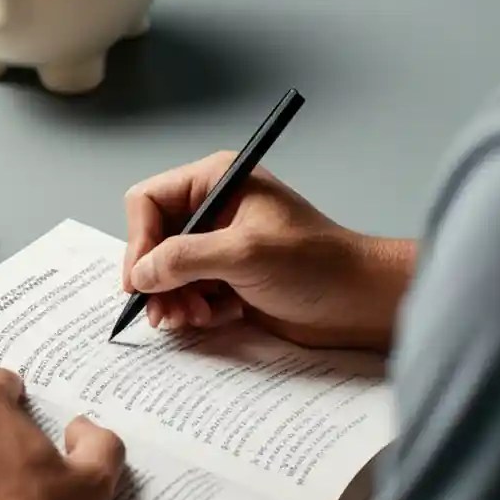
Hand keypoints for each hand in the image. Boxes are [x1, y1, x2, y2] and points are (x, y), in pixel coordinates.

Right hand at [122, 151, 416, 350]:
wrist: (359, 302)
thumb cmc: (317, 265)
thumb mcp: (244, 254)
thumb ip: (185, 259)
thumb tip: (141, 274)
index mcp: (216, 182)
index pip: (148, 202)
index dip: (140, 241)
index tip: (142, 280)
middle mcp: (212, 209)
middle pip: (153, 241)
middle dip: (157, 279)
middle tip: (165, 311)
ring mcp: (218, 245)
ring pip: (166, 272)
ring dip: (173, 299)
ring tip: (193, 317)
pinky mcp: (226, 277)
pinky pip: (186, 293)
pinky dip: (193, 310)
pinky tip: (216, 317)